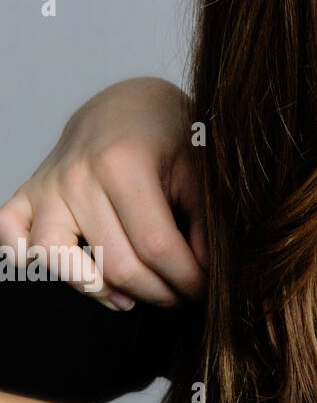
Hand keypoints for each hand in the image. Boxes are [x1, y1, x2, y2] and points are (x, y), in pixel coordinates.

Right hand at [0, 78, 205, 309]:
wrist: (125, 104)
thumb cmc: (167, 134)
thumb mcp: (198, 167)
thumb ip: (206, 219)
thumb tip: (210, 270)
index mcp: (124, 163)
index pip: (157, 245)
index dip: (187, 277)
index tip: (207, 289)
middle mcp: (77, 176)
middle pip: (116, 262)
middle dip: (157, 292)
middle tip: (182, 297)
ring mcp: (46, 188)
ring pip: (60, 261)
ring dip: (101, 291)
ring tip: (134, 298)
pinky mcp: (24, 196)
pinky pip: (13, 239)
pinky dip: (34, 262)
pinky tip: (80, 272)